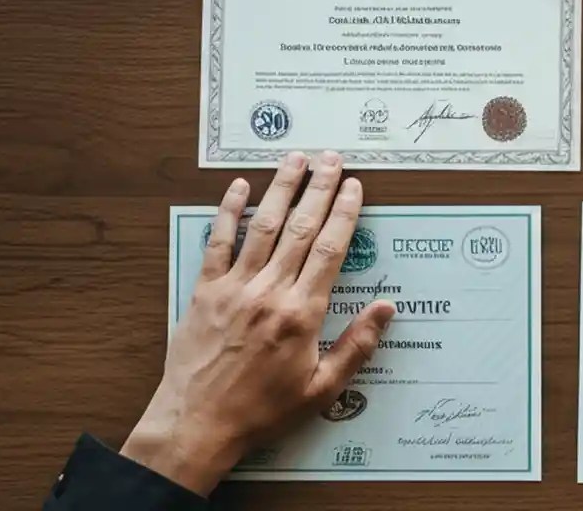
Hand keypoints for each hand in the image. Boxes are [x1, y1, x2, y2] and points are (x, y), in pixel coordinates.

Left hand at [120, 151, 394, 494]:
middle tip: (331, 158)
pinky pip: (218, 243)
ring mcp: (234, 288)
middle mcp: (270, 292)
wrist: (196, 425)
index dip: (344, 213)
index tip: (353, 187)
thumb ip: (357, 346)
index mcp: (303, 314)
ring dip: (281, 189)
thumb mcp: (322, 390)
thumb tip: (386, 308)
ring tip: (295, 158)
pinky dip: (228, 212)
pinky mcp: (204, 292)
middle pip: (301, 228)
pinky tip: (238, 187)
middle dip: (319, 188)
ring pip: (263, 226)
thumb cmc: (262, 412)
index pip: (330, 250)